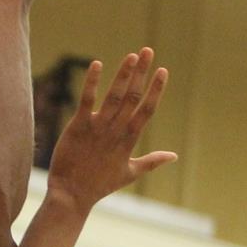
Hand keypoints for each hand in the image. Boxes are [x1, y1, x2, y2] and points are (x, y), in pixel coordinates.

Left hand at [44, 50, 172, 208]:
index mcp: (129, 141)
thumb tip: (174, 156)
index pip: (147, 110)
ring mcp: (97, 128)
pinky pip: (86, 101)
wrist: (72, 196)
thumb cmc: (100, 185)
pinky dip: (92, 83)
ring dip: (123, 75)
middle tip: (148, 50)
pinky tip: (97, 64)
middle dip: (141, 73)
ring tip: (132, 56)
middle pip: (132, 98)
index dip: (155, 90)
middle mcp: (116, 131)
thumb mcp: (130, 173)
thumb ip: (152, 161)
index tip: (163, 70)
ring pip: (114, 97)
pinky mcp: (78, 127)